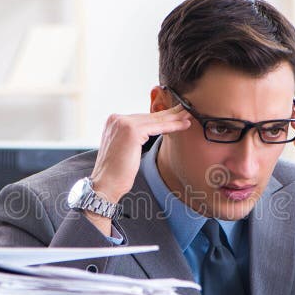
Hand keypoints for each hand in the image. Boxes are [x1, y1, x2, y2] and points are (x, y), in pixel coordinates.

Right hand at [85, 106, 190, 233]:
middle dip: (169, 114)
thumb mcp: (124, 148)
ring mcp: (123, 123)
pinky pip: (157, 127)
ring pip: (155, 120)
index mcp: (113, 121)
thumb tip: (147, 133)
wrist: (105, 184)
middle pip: (149, 116)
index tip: (174, 114)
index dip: (159, 116)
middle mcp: (116, 118)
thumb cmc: (116, 172)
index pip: (142, 117)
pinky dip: (172, 126)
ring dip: (174, 118)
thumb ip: (132, 137)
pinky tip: (184, 124)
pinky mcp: (132, 130)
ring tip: (188, 115)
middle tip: (185, 109)